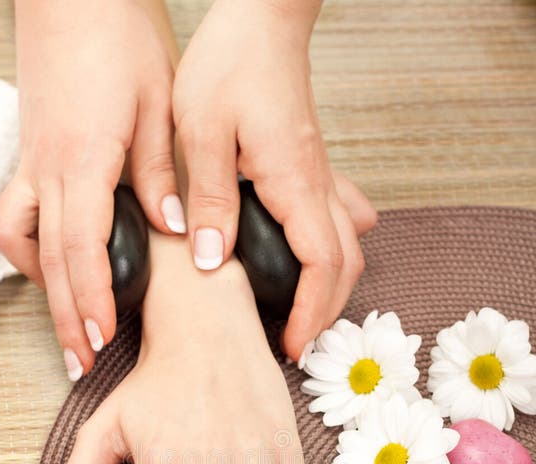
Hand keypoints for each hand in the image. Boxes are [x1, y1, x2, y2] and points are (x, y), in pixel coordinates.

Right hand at [0, 0, 182, 379]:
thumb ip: (160, 176)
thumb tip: (172, 232)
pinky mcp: (30, 154)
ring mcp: (31, 161)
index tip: (103, 336)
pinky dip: (31, 247)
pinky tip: (57, 260)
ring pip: (18, 239)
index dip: (91, 298)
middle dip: (64, 315)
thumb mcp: (158, 106)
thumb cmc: (117, 36)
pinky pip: (14, 214)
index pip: (82, 246)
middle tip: (81, 360)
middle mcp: (48, 167)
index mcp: (84, 158)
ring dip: (42, 284)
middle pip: (47, 259)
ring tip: (71, 317)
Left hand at [172, 0, 376, 361]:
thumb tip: (210, 260)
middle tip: (296, 343)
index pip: (322, 266)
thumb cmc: (232, 63)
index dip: (310, 313)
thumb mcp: (202, 131)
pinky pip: (338, 218)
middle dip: (325, 312)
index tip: (290, 344)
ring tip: (303, 315)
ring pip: (347, 246)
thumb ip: (208, 199)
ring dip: (331, 287)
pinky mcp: (312, 168)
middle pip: (345, 265)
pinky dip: (335, 251)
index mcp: (294, 183)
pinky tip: (322, 259)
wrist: (262, 19)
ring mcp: (320, 178)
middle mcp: (316, 186)